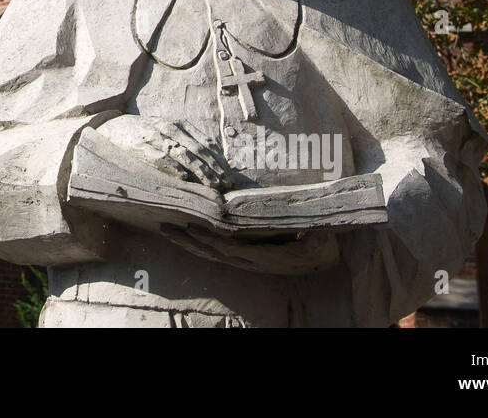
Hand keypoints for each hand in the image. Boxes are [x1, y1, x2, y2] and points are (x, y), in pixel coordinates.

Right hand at [95, 115, 232, 188]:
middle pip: (198, 149)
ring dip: (200, 170)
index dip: (219, 159)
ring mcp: (155, 137)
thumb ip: (186, 144)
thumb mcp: (167, 132)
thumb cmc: (144, 133)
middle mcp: (169, 128)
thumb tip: (212, 163)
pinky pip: (160, 158)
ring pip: (183, 154)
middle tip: (226, 184)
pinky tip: (185, 178)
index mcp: (179, 125)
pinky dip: (173, 167)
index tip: (230, 175)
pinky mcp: (140, 147)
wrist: (112, 126)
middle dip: (214, 168)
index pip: (205, 142)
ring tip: (212, 184)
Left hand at [160, 225, 341, 274]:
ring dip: (188, 243)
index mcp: (263, 255)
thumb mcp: (320, 240)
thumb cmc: (320, 245)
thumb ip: (311, 236)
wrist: (323, 261)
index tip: (189, 227)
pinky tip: (185, 237)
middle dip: (187, 240)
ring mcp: (246, 261)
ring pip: (211, 254)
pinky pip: (216, 253)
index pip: (229, 247)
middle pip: (212, 251)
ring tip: (167, 231)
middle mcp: (250, 261)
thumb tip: (309, 230)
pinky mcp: (244, 258)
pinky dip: (198, 245)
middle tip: (164, 227)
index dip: (208, 238)